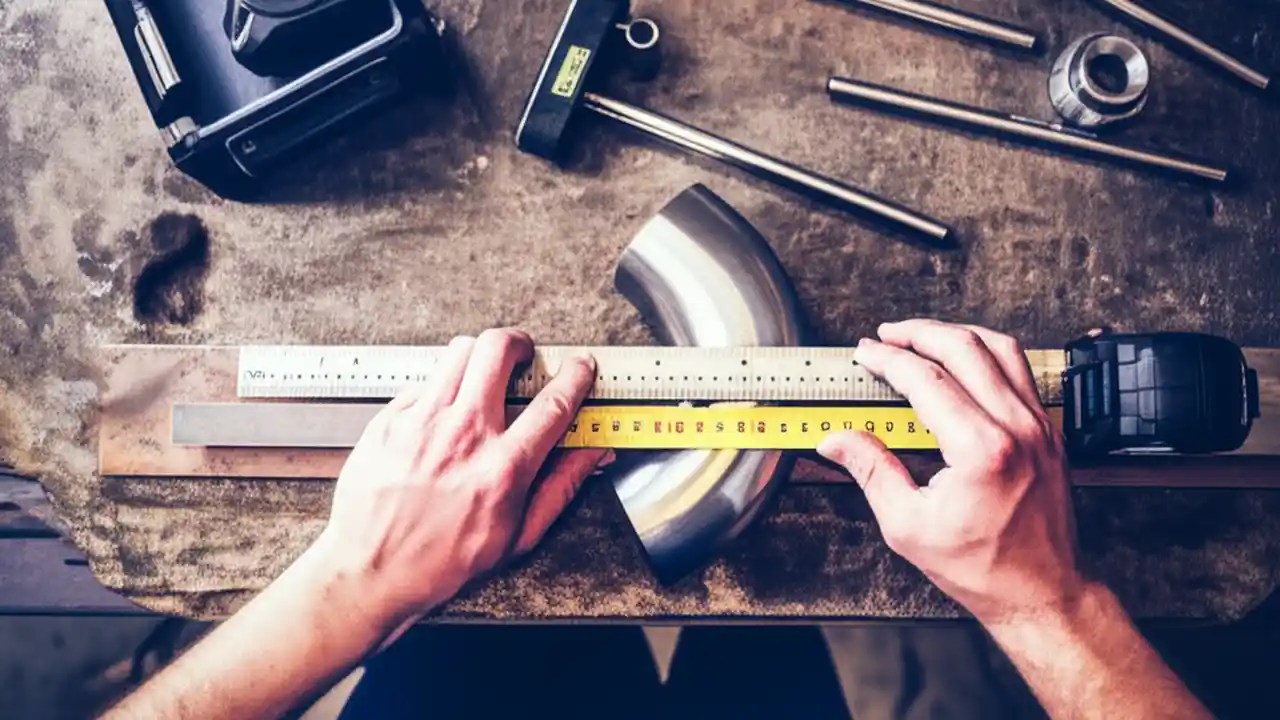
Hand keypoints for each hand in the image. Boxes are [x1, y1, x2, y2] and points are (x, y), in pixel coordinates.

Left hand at [312, 329, 610, 632]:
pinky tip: (444, 413)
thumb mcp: (517, 537)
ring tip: (483, 375)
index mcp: (503, 468)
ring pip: (459, 351)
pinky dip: (442, 387)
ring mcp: (422, 422)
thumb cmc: (441, 561)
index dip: (576, 375)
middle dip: (520, 342)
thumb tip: (593, 453)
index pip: (554, 402)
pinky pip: (425, 380)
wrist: (370, 570)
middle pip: (498, 350)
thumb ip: (562, 487)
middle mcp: (463, 436)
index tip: (580, 367)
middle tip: (523, 354)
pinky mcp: (389, 419)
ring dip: (480, 356)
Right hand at [818, 319, 1084, 624]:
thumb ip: (871, 470)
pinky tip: (964, 359)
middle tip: (886, 336)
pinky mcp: (1049, 430)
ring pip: (999, 347)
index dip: (888, 360)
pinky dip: (987, 352)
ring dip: (955, 334)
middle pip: (963, 348)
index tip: (866, 355)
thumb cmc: (982, 566)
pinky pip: (1020, 370)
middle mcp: (1016, 428)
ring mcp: (1039, 425)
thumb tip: (836, 440)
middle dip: (917, 333)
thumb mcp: (908, 525)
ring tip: (922, 337)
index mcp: (981, 450)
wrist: (1040, 590)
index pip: (925, 379)